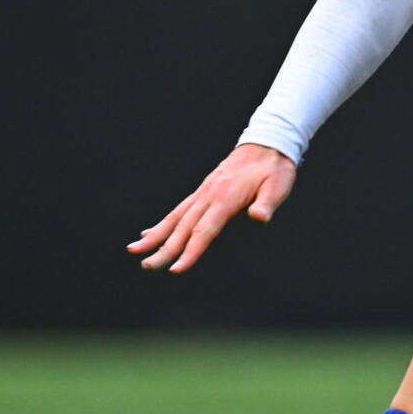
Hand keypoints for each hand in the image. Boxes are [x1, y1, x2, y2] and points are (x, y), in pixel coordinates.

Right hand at [128, 142, 296, 273]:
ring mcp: (203, 193)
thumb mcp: (278, 186)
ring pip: (175, 218)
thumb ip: (267, 203)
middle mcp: (209, 196)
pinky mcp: (203, 192)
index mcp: (226, 199)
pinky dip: (163, 223)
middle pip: (183, 227)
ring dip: (154, 235)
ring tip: (134, 250)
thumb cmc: (274, 169)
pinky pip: (179, 210)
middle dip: (164, 249)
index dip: (190, 251)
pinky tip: (150, 233)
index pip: (204, 230)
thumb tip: (259, 217)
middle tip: (146, 266)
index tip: (175, 269)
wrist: (267, 144)